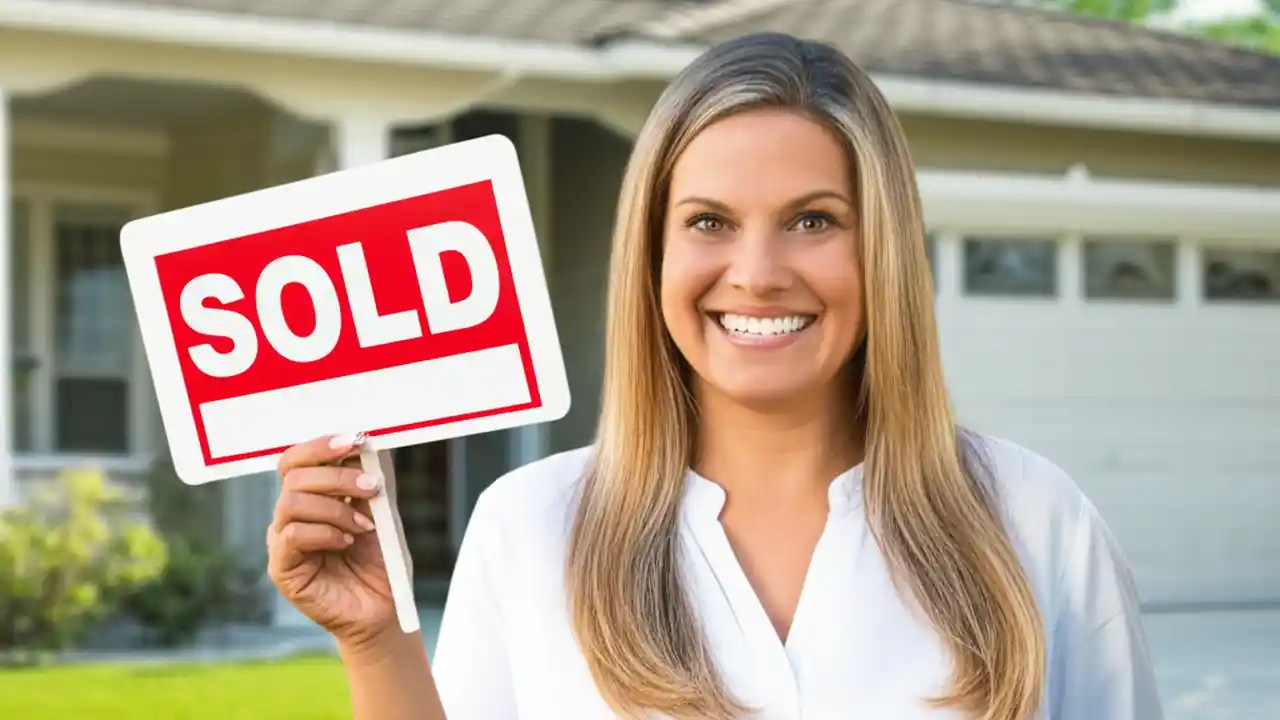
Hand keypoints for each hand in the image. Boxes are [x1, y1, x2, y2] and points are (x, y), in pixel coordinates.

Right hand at [267, 434, 394, 647]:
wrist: (383, 608)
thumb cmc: (379, 560)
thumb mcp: (380, 511)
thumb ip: (371, 477)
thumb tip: (371, 441)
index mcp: (309, 497)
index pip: (296, 460)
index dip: (320, 446)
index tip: (354, 439)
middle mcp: (289, 516)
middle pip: (294, 476)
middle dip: (338, 476)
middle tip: (372, 487)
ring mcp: (281, 543)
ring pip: (291, 503)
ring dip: (336, 508)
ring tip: (364, 526)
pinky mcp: (282, 569)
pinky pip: (292, 536)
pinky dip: (326, 532)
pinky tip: (347, 542)